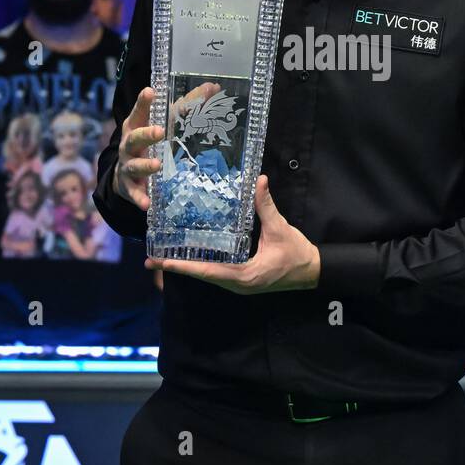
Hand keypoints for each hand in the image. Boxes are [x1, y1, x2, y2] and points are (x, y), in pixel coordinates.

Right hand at [112, 83, 218, 208]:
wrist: (124, 174)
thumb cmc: (148, 142)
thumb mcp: (163, 123)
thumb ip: (186, 105)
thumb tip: (213, 87)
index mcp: (136, 126)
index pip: (140, 112)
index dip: (143, 102)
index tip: (150, 91)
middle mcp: (128, 144)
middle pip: (135, 137)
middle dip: (146, 134)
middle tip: (160, 131)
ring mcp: (127, 165)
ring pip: (135, 165)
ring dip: (146, 165)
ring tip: (157, 165)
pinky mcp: (129, 186)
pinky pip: (134, 192)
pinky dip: (139, 197)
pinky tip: (146, 204)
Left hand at [145, 175, 319, 293]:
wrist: (312, 271)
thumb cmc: (297, 253)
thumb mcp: (280, 229)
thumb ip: (266, 206)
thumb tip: (258, 180)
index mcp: (245, 275)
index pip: (209, 271)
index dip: (184, 267)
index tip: (162, 262)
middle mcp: (238, 283)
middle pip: (202, 276)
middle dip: (177, 268)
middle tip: (151, 260)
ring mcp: (239, 283)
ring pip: (207, 276)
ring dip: (187, 268)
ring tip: (163, 260)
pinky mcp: (241, 279)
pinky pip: (216, 274)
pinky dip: (201, 266)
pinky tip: (189, 257)